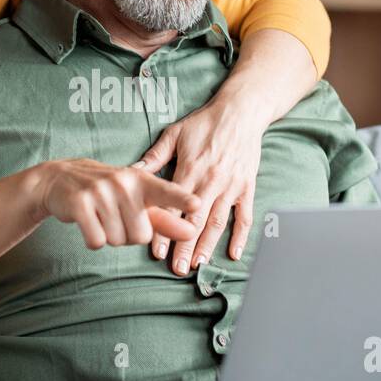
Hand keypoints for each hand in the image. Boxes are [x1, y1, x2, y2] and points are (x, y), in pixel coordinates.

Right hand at [34, 159, 200, 250]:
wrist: (60, 179)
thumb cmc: (108, 192)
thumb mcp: (136, 199)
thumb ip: (165, 218)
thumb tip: (191, 233)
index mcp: (141, 180)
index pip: (165, 191)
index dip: (181, 200)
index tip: (197, 205)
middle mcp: (123, 183)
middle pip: (141, 235)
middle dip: (129, 236)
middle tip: (116, 217)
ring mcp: (100, 192)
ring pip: (118, 240)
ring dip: (110, 237)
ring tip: (101, 217)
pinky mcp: (80, 204)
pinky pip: (97, 240)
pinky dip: (93, 239)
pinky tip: (88, 223)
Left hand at [135, 96, 269, 273]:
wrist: (241, 112)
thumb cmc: (205, 122)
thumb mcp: (175, 134)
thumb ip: (155, 156)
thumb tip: (132, 172)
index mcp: (191, 168)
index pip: (174, 206)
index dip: (164, 228)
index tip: (156, 250)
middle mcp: (212, 180)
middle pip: (196, 220)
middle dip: (185, 246)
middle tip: (175, 268)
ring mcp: (231, 186)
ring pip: (218, 222)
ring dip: (208, 246)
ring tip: (197, 265)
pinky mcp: (247, 187)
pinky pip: (245, 216)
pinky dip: (241, 236)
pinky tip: (233, 254)